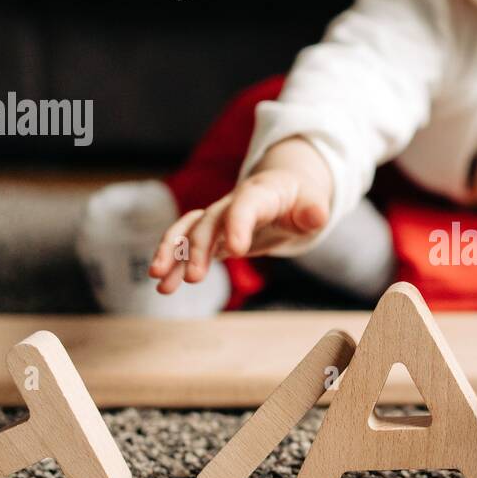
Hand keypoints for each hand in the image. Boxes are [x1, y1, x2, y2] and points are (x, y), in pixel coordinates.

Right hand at [149, 137, 331, 293]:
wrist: (286, 191)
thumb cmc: (301, 199)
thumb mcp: (313, 202)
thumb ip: (313, 210)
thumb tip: (316, 217)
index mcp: (261, 193)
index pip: (246, 205)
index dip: (238, 224)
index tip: (235, 251)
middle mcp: (232, 203)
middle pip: (210, 221)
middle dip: (199, 248)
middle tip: (195, 278)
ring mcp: (219, 219)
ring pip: (188, 231)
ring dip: (172, 254)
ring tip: (159, 281)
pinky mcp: (213, 235)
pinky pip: (187, 245)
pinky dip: (174, 262)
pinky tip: (164, 285)